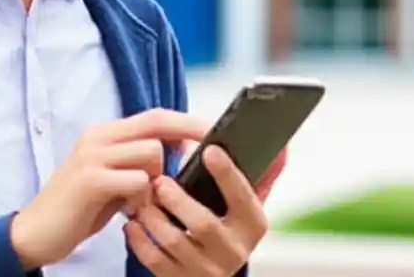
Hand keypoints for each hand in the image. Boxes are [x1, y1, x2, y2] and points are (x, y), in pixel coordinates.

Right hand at [9, 109, 207, 269]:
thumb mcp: (112, 178)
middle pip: (156, 123)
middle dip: (189, 132)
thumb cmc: (79, 208)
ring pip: (151, 152)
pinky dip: (142, 198)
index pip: (154, 116)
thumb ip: (137, 161)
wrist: (35, 232)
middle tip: (213, 146)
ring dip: (157, 181)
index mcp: (104, 134)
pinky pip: (137, 180)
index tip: (214, 129)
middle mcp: (98, 137)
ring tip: (142, 203)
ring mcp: (92, 156)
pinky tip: (129, 212)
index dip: (186, 121)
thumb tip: (179, 149)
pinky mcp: (91, 180)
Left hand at [124, 146, 272, 276]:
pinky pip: (156, 262)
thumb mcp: (246, 207)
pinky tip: (132, 224)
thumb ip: (260, 177)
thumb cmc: (228, 229)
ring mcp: (208, 271)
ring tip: (142, 199)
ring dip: (154, 218)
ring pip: (175, 242)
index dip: (227, 174)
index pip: (244, 197)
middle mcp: (234, 251)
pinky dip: (140, 241)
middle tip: (159, 181)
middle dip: (178, 200)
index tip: (209, 150)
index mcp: (253, 226)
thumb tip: (281, 148)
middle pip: (204, 224)